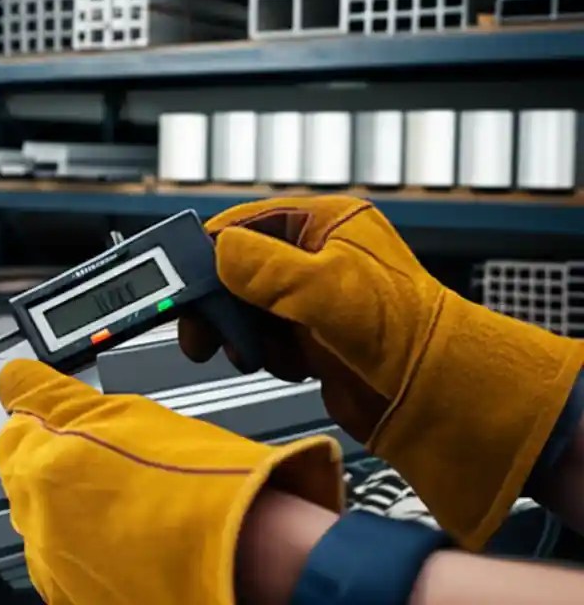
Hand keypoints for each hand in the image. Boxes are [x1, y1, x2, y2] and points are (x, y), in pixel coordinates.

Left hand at [0, 358, 341, 604]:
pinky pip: (71, 568)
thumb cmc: (200, 491)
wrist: (245, 563)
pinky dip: (92, 554)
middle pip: (28, 481)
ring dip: (75, 513)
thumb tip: (14, 378)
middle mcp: (37, 526)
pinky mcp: (79, 602)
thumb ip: (58, 397)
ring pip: (49, 527)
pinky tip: (134, 541)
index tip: (71, 420)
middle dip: (61, 467)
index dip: (47, 419)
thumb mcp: (129, 414)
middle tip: (117, 463)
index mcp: (40, 470)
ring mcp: (57, 571)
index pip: (15, 430)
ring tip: (135, 506)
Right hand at [177, 195, 582, 548]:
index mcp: (329, 223)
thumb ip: (263, 268)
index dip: (213, 251)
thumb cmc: (403, 333)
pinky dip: (268, 354)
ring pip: (252, 306)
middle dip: (222, 302)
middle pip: (243, 268)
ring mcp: (320, 298)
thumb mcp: (323, 290)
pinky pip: (271, 337)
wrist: (439, 397)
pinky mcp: (319, 337)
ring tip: (253, 353)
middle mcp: (322, 255)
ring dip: (245, 333)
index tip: (182, 279)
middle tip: (199, 330)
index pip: (250, 223)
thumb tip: (218, 252)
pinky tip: (288, 366)